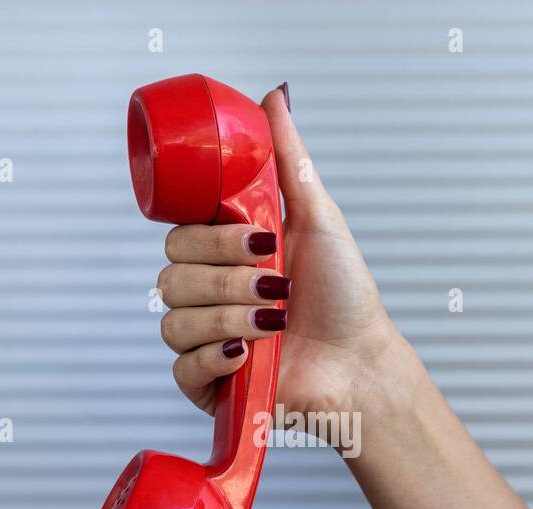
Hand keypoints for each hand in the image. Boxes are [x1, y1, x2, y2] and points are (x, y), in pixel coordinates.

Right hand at [156, 84, 399, 425]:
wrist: (361, 362)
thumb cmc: (345, 296)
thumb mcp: (318, 219)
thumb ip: (288, 161)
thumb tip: (274, 97)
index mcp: (223, 256)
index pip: (181, 235)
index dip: (212, 237)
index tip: (261, 240)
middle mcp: (208, 296)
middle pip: (171, 275)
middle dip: (227, 279)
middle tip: (275, 283)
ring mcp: (204, 341)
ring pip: (174, 319)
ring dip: (229, 317)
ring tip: (274, 321)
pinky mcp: (207, 386)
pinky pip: (180, 366)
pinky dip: (213, 357)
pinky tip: (247, 354)